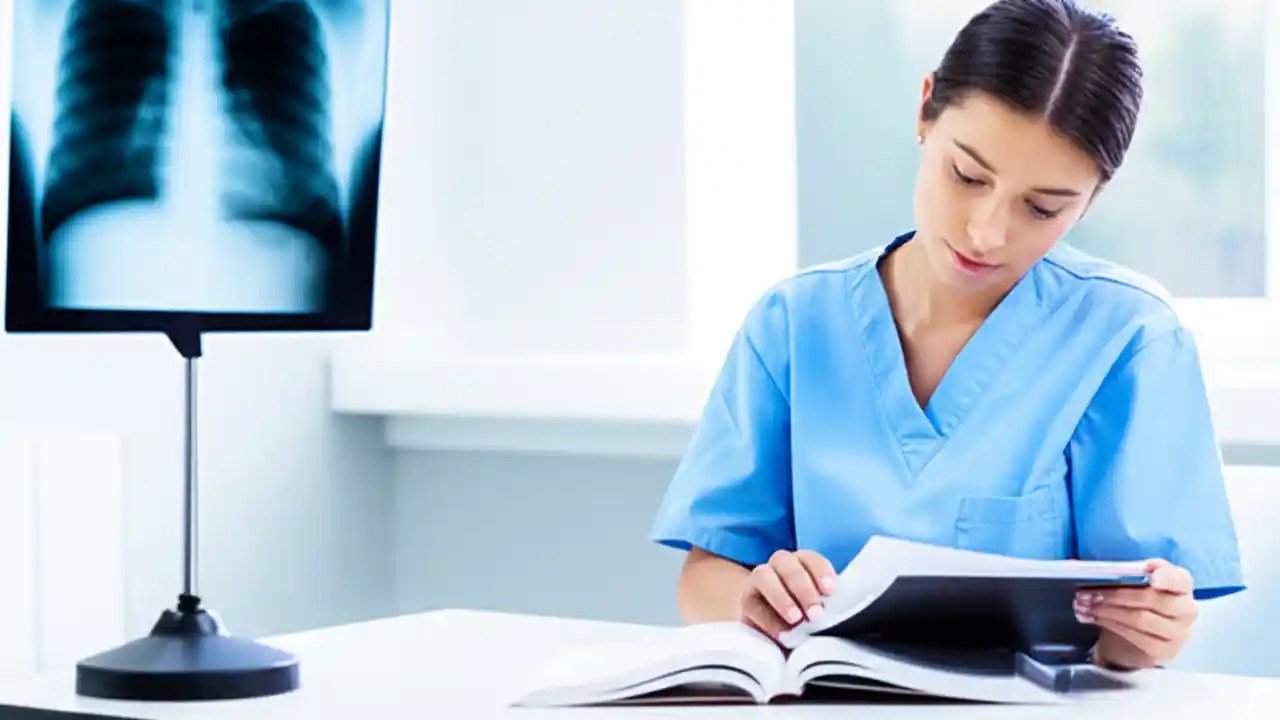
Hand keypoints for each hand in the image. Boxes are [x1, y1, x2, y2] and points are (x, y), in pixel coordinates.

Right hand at [739, 550, 837, 640]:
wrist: (781, 645)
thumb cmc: (809, 624)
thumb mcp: (823, 613)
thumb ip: (831, 607)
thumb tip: (844, 614)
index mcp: (801, 564)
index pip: (809, 558)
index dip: (820, 571)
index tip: (831, 591)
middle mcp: (778, 567)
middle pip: (785, 562)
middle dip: (802, 587)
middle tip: (816, 614)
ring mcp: (758, 582)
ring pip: (764, 576)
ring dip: (782, 597)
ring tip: (796, 620)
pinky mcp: (746, 603)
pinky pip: (753, 605)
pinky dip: (768, 619)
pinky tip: (783, 634)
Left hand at [1076, 559, 1197, 669]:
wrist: (1132, 639)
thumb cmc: (1134, 603)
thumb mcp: (1134, 584)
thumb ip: (1131, 573)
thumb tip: (1113, 568)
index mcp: (1182, 586)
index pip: (1180, 578)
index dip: (1166, 576)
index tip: (1149, 573)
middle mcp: (1186, 609)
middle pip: (1153, 599)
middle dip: (1117, 595)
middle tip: (1089, 593)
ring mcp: (1179, 633)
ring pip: (1141, 619)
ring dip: (1109, 611)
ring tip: (1087, 606)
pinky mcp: (1166, 651)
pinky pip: (1137, 637)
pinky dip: (1113, 625)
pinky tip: (1096, 619)